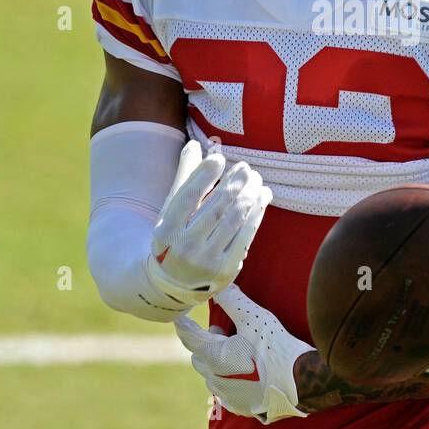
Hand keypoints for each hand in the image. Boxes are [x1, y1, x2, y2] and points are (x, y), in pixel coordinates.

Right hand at [141, 141, 271, 319]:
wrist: (173, 283)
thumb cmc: (175, 237)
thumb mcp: (170, 211)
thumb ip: (184, 178)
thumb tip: (195, 144)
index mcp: (165, 230)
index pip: (187, 197)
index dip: (204, 175)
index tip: (219, 159)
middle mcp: (184, 248)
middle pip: (216, 207)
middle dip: (234, 183)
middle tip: (245, 167)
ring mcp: (206, 261)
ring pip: (234, 219)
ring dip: (250, 194)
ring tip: (256, 179)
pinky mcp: (226, 270)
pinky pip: (246, 235)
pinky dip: (257, 212)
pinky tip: (262, 197)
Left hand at [174, 284, 315, 423]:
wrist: (301, 382)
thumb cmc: (276, 348)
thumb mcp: (254, 318)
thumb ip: (232, 300)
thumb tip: (218, 286)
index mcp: (213, 356)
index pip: (188, 336)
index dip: (183, 323)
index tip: (179, 314)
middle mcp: (215, 379)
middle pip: (198, 357)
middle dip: (204, 342)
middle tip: (221, 331)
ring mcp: (227, 395)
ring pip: (211, 375)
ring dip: (216, 361)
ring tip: (236, 349)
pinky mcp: (240, 406)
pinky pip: (225, 390)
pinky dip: (229, 377)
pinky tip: (246, 370)